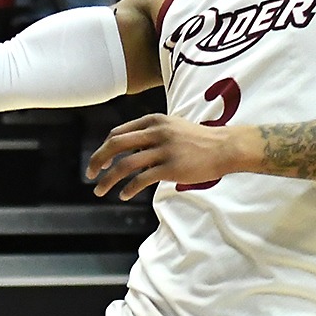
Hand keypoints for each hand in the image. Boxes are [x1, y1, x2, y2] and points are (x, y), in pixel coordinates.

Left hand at [87, 113, 250, 199]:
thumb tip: (130, 151)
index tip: (98, 161)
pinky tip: (123, 195)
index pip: (118, 133)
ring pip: (124, 165)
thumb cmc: (199, 140)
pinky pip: (142, 179)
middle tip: (90, 175)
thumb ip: (152, 134)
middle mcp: (156, 132)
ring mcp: (163, 150)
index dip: (103, 148)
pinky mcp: (171, 167)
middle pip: (115, 146)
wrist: (225, 147)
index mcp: (154, 121)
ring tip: (100, 191)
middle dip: (98, 161)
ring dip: (108, 180)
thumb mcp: (173, 127)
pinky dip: (128, 188)